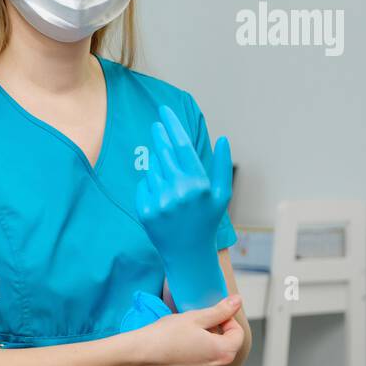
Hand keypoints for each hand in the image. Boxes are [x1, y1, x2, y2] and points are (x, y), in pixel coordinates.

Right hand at [131, 294, 244, 365]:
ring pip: (212, 362)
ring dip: (205, 351)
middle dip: (215, 336)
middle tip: (195, 327)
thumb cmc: (164, 335)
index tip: (212, 317)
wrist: (139, 356)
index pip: (237, 334)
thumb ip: (220, 310)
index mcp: (223, 352)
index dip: (227, 321)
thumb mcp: (194, 317)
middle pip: (225, 349)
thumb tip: (237, 301)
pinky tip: (178, 354)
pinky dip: (193, 364)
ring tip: (185, 341)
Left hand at [135, 104, 232, 309]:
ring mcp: (159, 202)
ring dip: (157, 166)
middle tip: (156, 126)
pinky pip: (143, 185)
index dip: (172, 125)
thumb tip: (223, 139)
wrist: (188, 254)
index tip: (164, 111)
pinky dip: (150, 185)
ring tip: (169, 181)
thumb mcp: (221, 194)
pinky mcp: (144, 211)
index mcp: (198, 185)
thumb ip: (221, 166)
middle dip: (159, 136)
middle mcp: (177, 192)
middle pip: (162, 152)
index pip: (181, 145)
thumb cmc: (207, 221)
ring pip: (152, 169)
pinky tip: (161, 197)